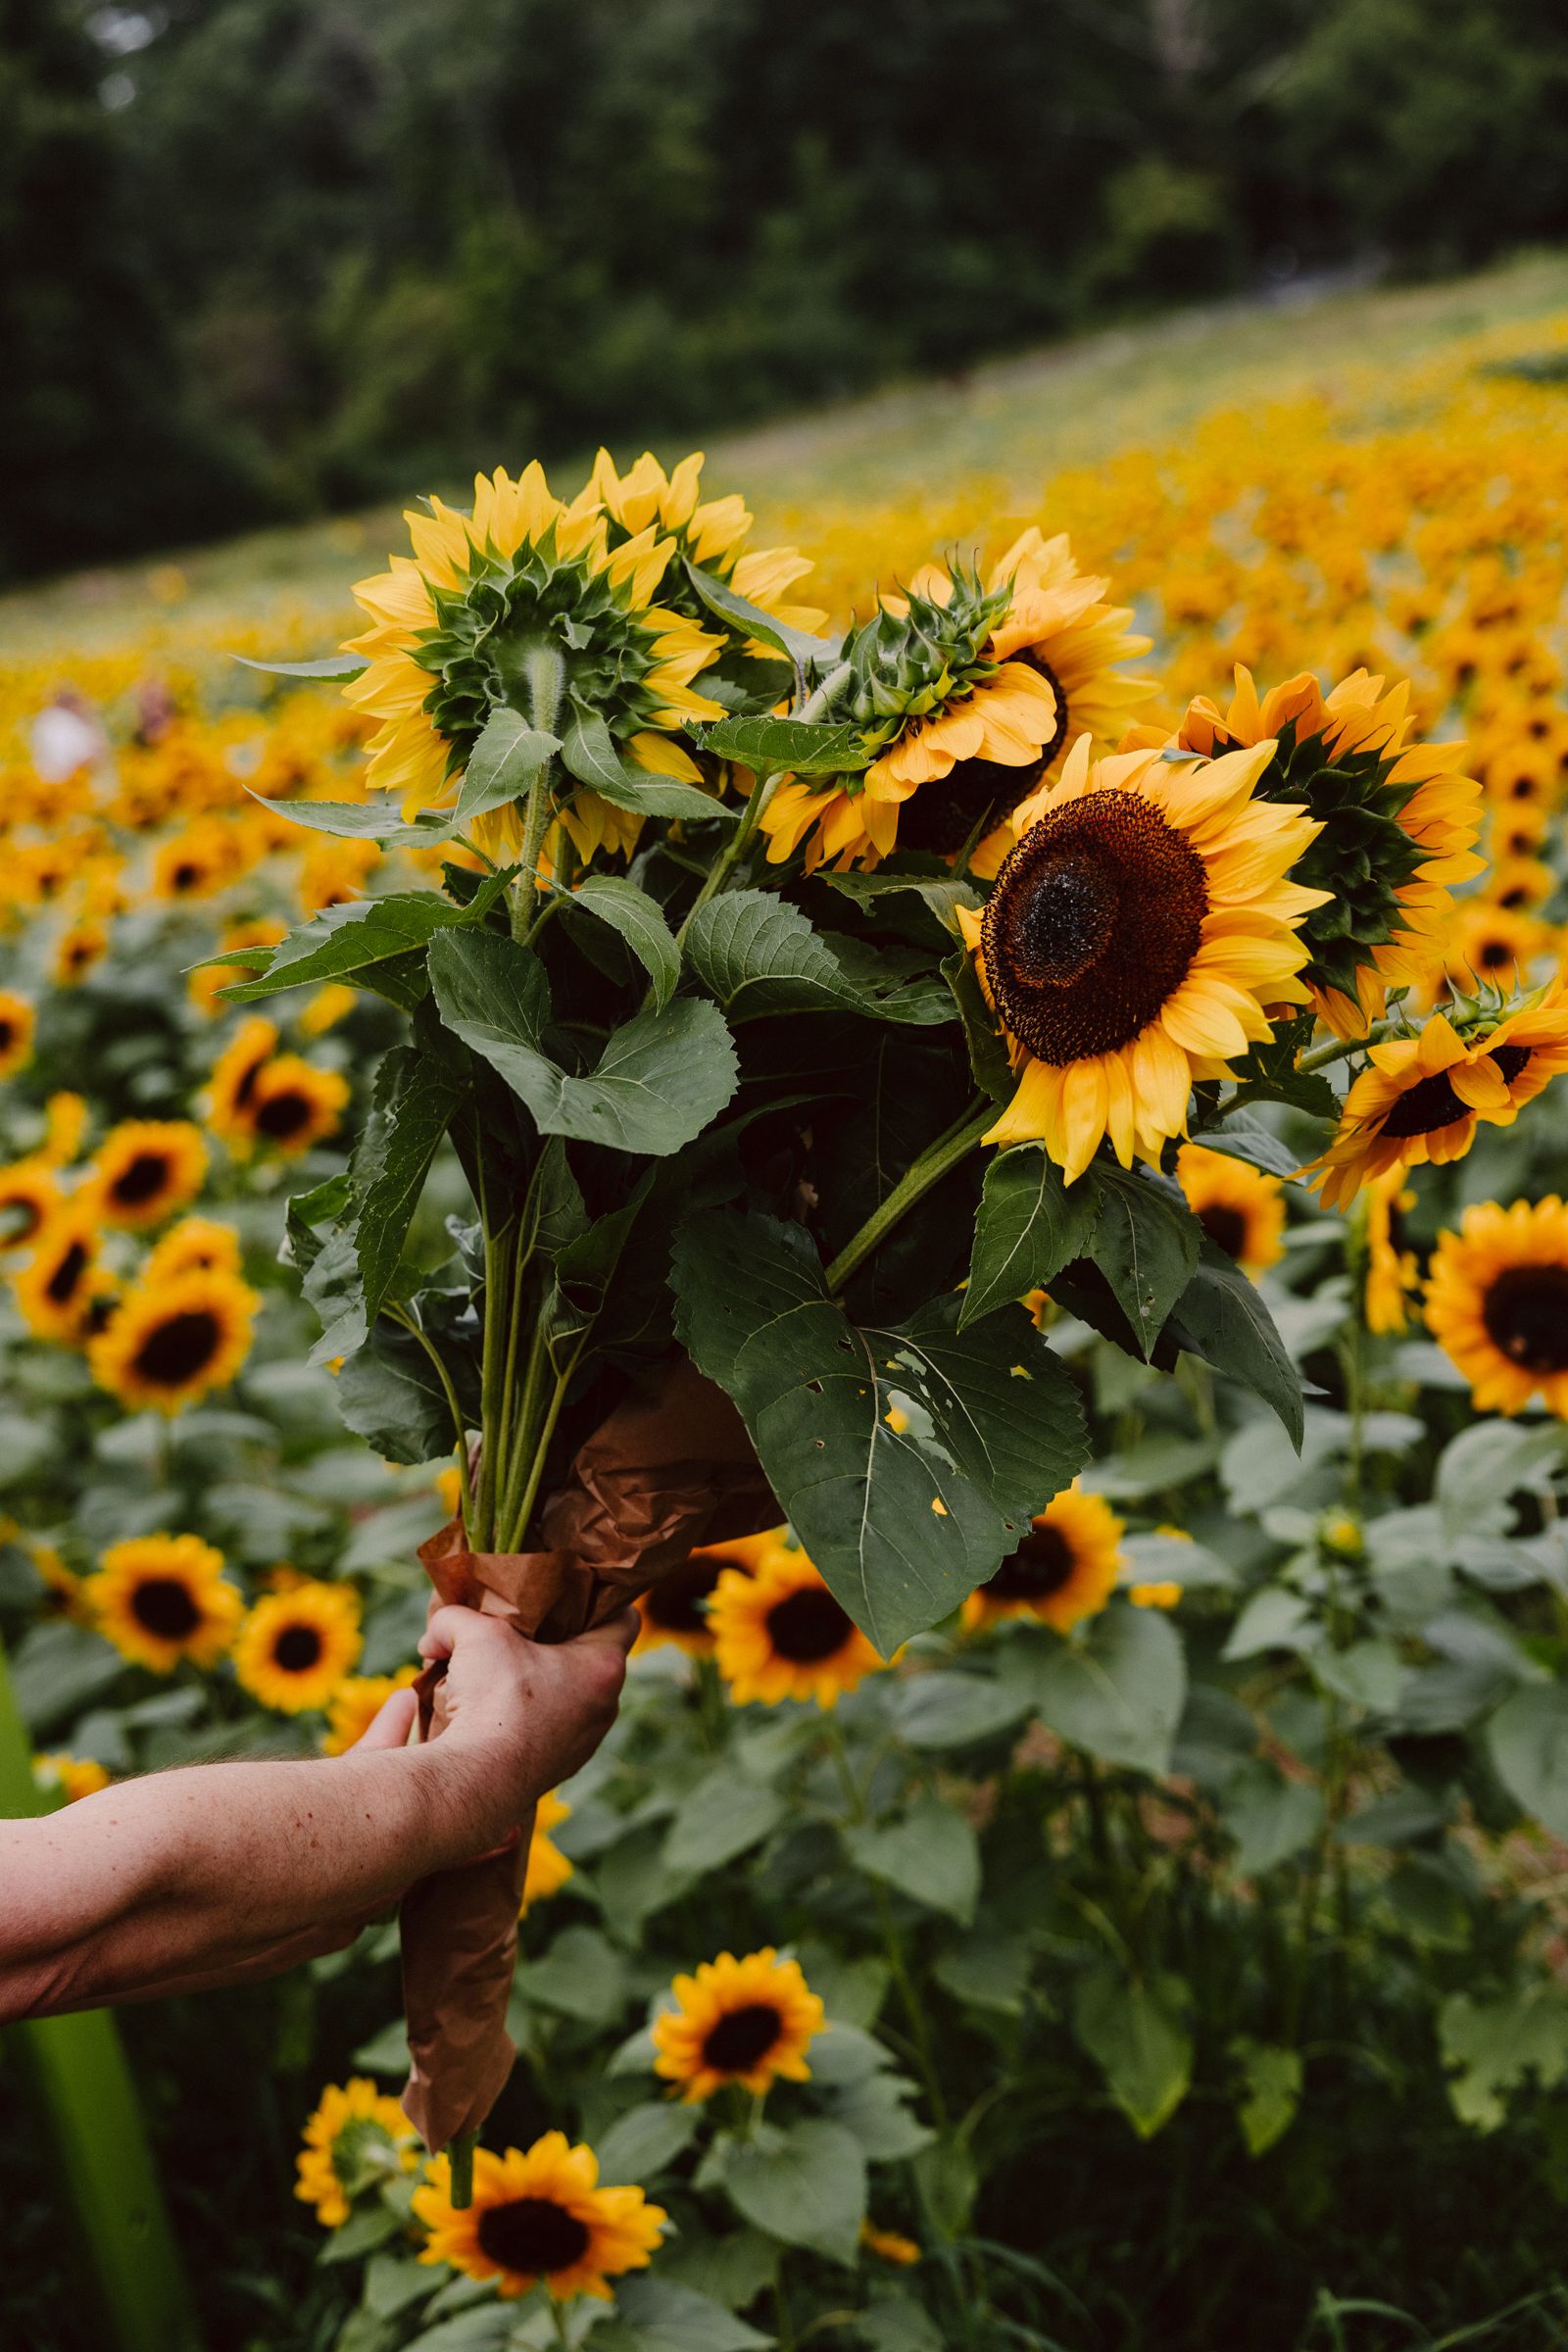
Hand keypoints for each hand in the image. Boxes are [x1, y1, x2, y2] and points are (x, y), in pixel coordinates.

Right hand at [416, 1605, 635, 1836]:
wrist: (478, 1782)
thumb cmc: (492, 1700)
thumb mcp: (474, 1636)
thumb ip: (456, 1618)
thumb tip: (434, 1636)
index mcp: (604, 1668)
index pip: (624, 1619)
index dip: (599, 1600)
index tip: (571, 1595)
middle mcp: (605, 1707)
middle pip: (592, 1659)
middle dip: (558, 1642)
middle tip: (525, 1629)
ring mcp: (584, 1743)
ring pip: (569, 1698)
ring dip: (539, 1684)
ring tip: (499, 1673)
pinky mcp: (558, 1768)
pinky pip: (550, 1731)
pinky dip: (527, 1718)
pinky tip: (493, 1713)